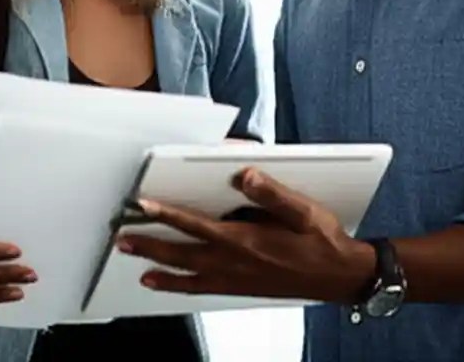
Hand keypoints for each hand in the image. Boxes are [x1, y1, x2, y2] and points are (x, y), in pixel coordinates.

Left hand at [117, 168, 374, 302]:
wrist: (340, 276)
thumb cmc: (322, 242)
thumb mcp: (303, 211)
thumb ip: (272, 194)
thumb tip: (245, 174)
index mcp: (246, 240)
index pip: (197, 225)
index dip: (167, 214)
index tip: (143, 205)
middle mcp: (235, 261)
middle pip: (183, 253)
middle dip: (150, 245)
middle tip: (123, 239)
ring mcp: (236, 278)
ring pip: (188, 274)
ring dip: (159, 268)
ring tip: (136, 264)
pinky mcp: (241, 287)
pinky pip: (202, 289)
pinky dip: (180, 287)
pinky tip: (165, 284)